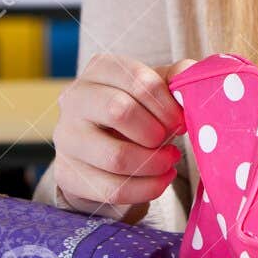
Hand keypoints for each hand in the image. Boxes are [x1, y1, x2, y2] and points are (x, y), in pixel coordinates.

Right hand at [51, 53, 194, 213]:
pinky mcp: (67, 173)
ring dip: (154, 163)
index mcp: (100, 68)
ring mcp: (66, 137)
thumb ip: (176, 77)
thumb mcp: (155, 86)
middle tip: (172, 140)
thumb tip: (190, 74)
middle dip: (156, 131)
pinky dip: (145, 188)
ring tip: (170, 161)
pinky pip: (111, 189)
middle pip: (119, 112)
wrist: (102, 142)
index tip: (180, 120)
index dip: (167, 103)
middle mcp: (75, 98)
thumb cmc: (137, 107)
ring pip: (115, 157)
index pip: (137, 80)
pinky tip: (161, 180)